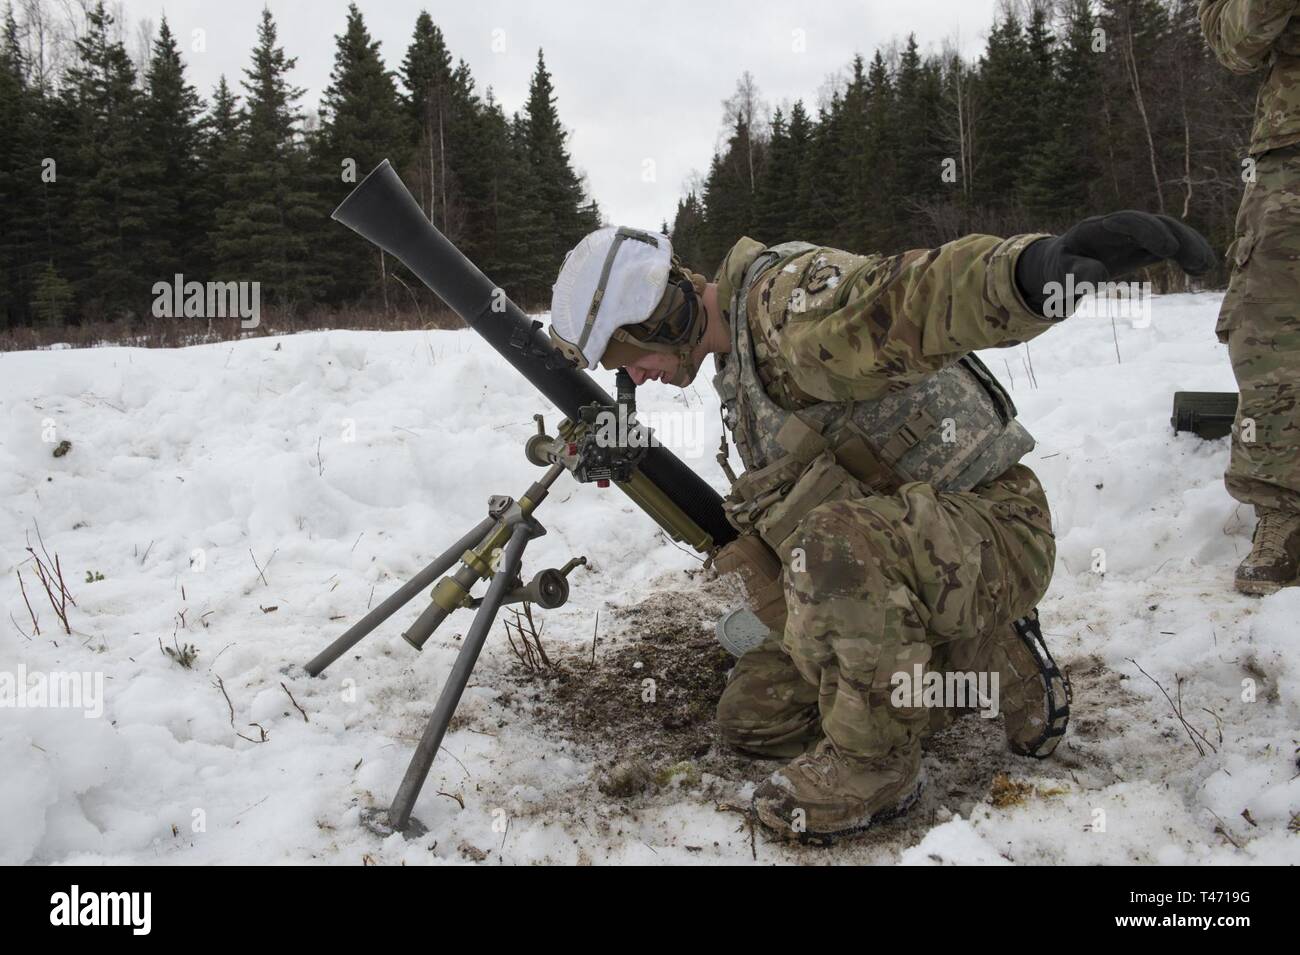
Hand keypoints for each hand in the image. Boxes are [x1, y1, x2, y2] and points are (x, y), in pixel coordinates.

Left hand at [1015, 211, 1216, 316]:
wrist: (1062, 265)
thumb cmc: (1059, 269)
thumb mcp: (1059, 274)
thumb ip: (1075, 274)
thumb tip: (1098, 277)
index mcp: (1096, 229)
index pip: (1126, 221)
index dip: (1149, 230)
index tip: (1167, 248)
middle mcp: (1120, 227)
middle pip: (1155, 223)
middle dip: (1178, 238)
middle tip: (1197, 261)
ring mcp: (1134, 235)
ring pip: (1168, 231)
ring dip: (1189, 246)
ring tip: (1205, 267)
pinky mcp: (1144, 246)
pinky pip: (1170, 245)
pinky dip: (1187, 254)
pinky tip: (1202, 269)